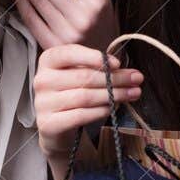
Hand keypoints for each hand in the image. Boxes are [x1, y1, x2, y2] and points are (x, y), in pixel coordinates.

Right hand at [33, 44, 142, 175]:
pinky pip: (80, 115)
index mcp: (48, 60)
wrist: (56, 127)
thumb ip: (99, 69)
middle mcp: (41, 80)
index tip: (118, 63)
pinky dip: (100, 111)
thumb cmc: (73, 93)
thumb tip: (129, 72)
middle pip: (84, 77)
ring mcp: (42, 103)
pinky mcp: (48, 124)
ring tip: (133, 93)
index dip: (95, 57)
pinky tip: (112, 108)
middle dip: (115, 78)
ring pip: (85, 96)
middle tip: (137, 79)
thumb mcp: (81, 74)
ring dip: (113, 95)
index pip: (70, 53)